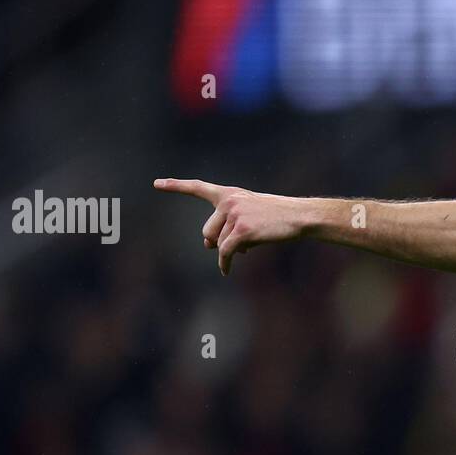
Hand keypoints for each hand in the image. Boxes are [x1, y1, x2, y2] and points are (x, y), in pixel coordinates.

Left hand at [154, 178, 300, 274]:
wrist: (299, 217)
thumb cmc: (277, 217)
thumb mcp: (250, 215)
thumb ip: (227, 225)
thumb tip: (209, 246)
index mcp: (229, 194)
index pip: (198, 188)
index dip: (176, 186)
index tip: (156, 184)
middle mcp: (228, 201)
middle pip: (208, 231)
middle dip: (217, 243)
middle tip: (234, 245)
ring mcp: (235, 215)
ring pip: (219, 243)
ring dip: (229, 251)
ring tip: (251, 245)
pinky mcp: (242, 230)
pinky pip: (226, 252)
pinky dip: (225, 263)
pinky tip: (226, 271)